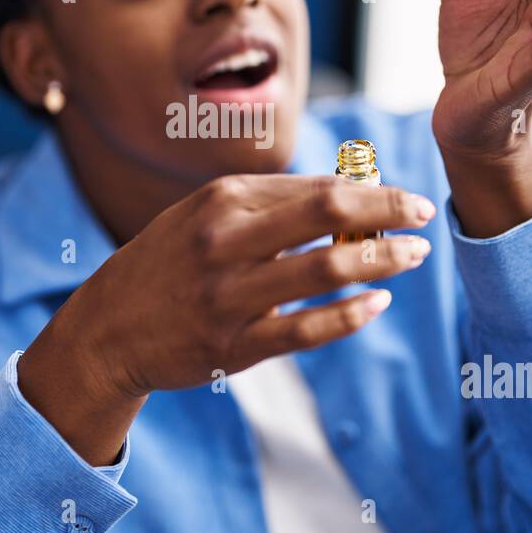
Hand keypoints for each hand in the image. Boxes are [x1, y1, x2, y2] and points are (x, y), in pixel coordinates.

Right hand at [18, 174, 435, 463]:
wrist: (106, 330)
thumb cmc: (165, 263)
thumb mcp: (201, 215)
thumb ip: (265, 204)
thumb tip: (342, 192)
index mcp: (220, 201)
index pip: (314, 186)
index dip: (370, 189)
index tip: (406, 197)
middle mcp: (224, 241)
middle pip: (325, 215)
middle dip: (386, 212)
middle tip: (425, 215)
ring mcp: (229, 296)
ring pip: (324, 272)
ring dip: (380, 261)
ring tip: (413, 256)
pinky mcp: (232, 345)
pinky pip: (304, 330)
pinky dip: (348, 316)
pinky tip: (377, 303)